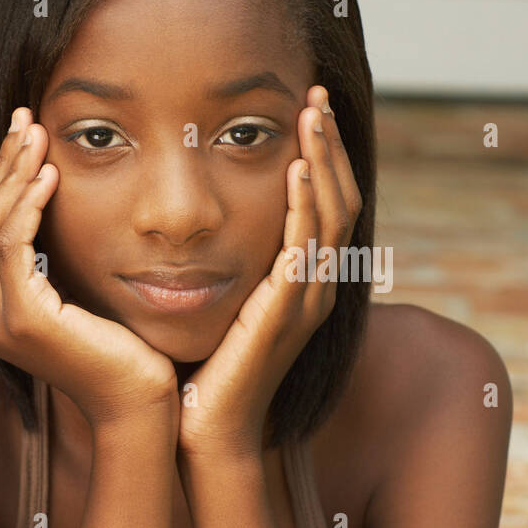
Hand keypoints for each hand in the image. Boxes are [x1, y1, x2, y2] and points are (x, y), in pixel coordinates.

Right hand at [0, 107, 177, 431]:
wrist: (139, 402)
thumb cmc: (121, 351)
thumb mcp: (76, 296)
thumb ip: (51, 265)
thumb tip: (49, 206)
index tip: (25, 136)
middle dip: (2, 165)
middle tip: (27, 119)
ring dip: (14, 174)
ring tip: (39, 135)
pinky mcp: (22, 320)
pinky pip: (13, 244)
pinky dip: (28, 203)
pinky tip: (51, 174)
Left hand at [177, 85, 362, 461]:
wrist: (201, 431)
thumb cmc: (199, 373)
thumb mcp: (217, 305)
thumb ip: (221, 265)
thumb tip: (188, 224)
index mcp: (300, 283)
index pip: (324, 205)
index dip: (319, 157)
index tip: (303, 111)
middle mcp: (314, 289)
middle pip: (339, 199)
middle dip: (328, 145)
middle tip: (315, 96)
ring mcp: (306, 303)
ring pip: (331, 216)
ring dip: (322, 161)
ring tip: (310, 115)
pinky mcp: (284, 317)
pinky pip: (304, 249)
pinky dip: (304, 207)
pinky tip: (294, 171)